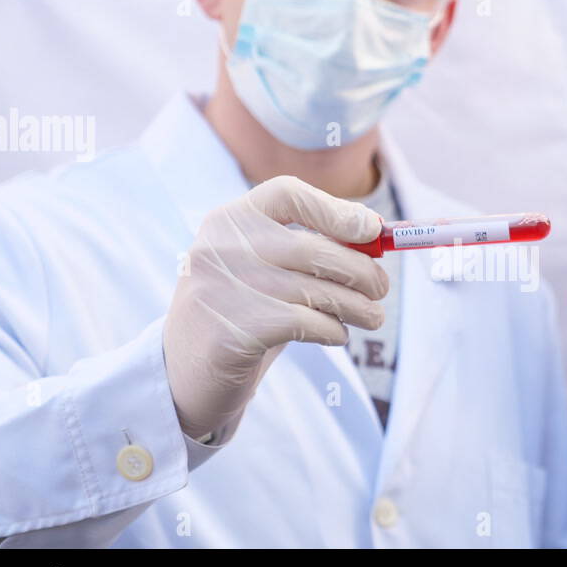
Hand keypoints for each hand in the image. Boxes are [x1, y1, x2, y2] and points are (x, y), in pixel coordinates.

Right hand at [163, 175, 387, 439]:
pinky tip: (336, 334)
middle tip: (382, 288)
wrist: (184, 372)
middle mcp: (222, 247)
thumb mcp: (264, 267)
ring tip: (373, 316)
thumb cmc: (242, 310)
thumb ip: (307, 247)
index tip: (372, 229)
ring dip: (358, 306)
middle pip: (313, 249)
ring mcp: (225, 289)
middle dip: (361, 270)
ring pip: (317, 291)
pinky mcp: (236, 331)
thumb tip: (372, 232)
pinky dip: (334, 330)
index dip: (336, 210)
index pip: (287, 194)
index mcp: (229, 219)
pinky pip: (308, 323)